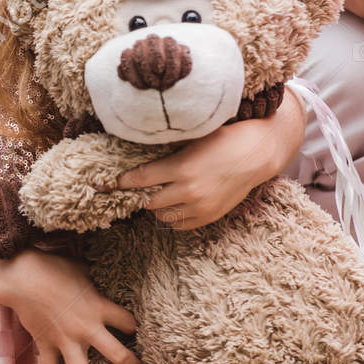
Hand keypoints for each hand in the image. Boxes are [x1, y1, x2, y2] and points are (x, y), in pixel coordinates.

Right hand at [0, 249, 145, 363]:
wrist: (20, 278)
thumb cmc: (52, 267)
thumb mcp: (82, 268)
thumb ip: (94, 281)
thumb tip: (104, 274)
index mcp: (99, 308)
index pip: (128, 322)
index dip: (137, 327)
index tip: (143, 332)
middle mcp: (86, 330)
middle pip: (117, 355)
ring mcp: (65, 342)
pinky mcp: (46, 346)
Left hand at [107, 98, 302, 229]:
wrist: (257, 154)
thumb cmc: (224, 140)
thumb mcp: (193, 140)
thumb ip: (168, 153)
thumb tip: (140, 158)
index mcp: (181, 168)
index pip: (140, 179)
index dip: (120, 182)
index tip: (105, 184)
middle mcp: (188, 191)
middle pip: (149, 201)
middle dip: (142, 194)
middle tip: (140, 187)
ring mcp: (199, 207)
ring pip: (162, 215)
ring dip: (157, 205)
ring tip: (162, 193)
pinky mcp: (209, 217)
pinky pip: (179, 224)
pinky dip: (173, 216)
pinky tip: (176, 203)